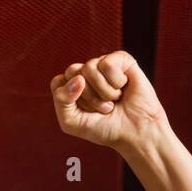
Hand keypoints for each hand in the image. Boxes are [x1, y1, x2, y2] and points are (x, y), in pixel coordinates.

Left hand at [50, 50, 167, 149]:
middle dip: (87, 96)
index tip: (84, 112)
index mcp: (71, 86)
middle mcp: (86, 73)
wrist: (133, 131)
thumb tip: (78, 78)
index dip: (70, 100)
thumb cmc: (102, 127)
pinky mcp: (120, 59)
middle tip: (101, 107)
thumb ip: (62, 100)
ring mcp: (102, 64)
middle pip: (72, 72)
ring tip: (113, 100)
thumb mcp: (71, 122)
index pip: (58, 83)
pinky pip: (107, 64)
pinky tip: (123, 88)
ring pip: (89, 68)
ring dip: (103, 92)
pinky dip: (116, 82)